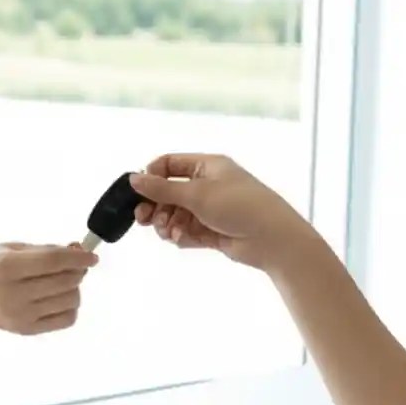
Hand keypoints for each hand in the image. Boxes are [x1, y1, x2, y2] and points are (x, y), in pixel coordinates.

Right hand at [0, 243, 97, 335]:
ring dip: (74, 288)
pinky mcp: (27, 330)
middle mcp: (13, 292)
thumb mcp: (8, 248)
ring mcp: (21, 315)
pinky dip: (70, 307)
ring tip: (62, 282)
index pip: (53, 261)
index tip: (92, 256)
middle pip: (65, 281)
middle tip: (74, 266)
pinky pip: (66, 320)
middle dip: (77, 270)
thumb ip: (43, 249)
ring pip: (70, 300)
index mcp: (7, 266)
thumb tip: (78, 251)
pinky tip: (59, 298)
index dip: (77, 257)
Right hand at [129, 153, 317, 271]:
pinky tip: (182, 240)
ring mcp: (210, 210)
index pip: (170, 164)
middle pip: (169, 193)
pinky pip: (187, 231)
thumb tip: (133, 179)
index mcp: (208, 166)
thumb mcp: (196, 193)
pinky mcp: (213, 231)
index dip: (152, 176)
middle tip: (143, 219)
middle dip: (156, 206)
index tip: (139, 191)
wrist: (272, 239)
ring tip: (169, 232)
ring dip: (167, 223)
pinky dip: (181, 236)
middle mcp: (208, 185)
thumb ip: (162, 189)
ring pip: (176, 215)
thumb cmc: (239, 206)